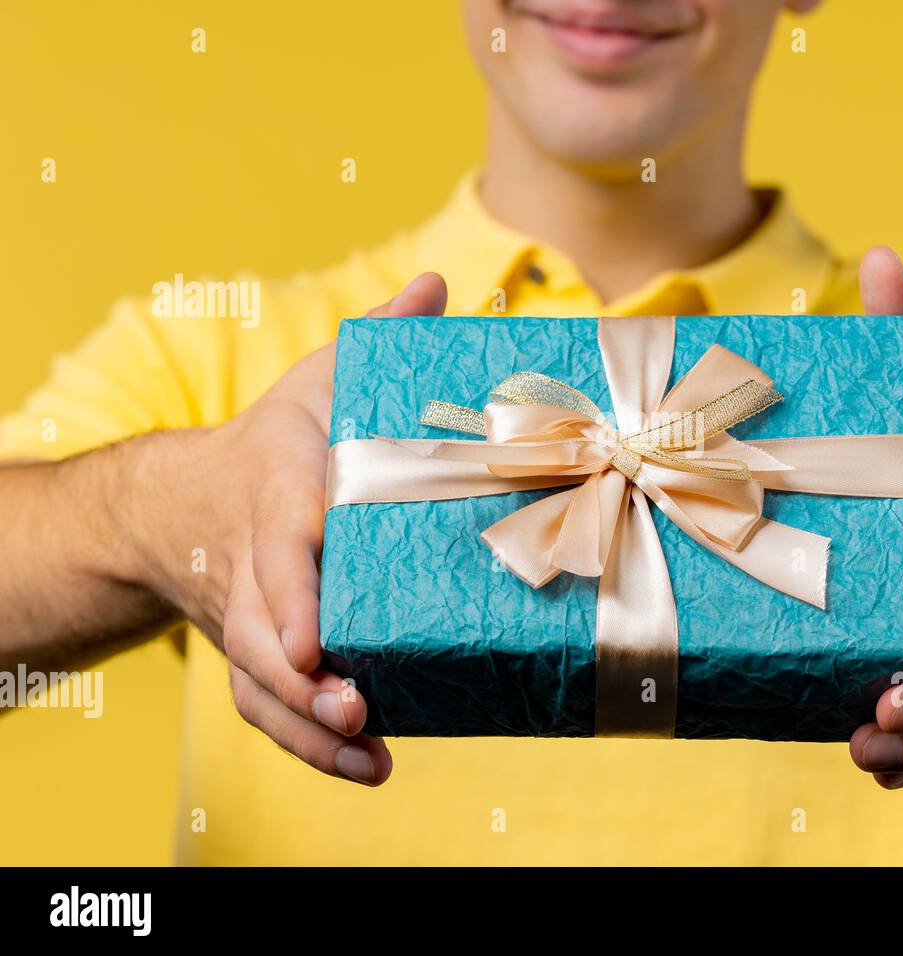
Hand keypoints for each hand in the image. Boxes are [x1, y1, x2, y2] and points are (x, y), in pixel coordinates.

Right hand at [138, 273, 447, 784]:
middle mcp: (254, 563)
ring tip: (367, 749)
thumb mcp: (322, 378)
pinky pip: (268, 706)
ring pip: (262, 680)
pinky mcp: (260, 651)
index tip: (316, 634)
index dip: (293, 590)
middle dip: (304, 678)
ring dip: (309, 723)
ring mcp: (251, 615)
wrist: (190, 501)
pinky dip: (309, 743)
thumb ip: (379, 336)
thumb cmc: (279, 437)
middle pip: (264, 631)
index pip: (277, 542)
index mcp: (273, 488)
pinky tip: (369, 764)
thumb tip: (440, 285)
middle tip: (356, 705)